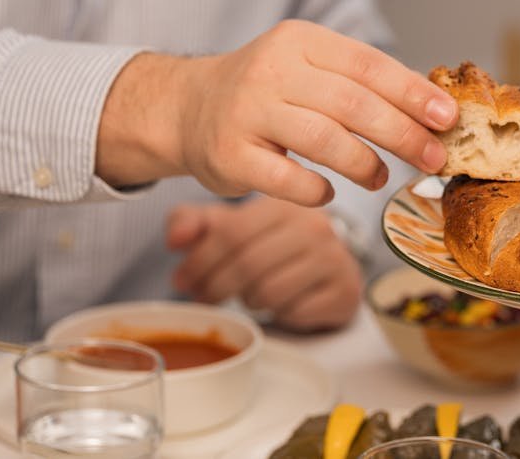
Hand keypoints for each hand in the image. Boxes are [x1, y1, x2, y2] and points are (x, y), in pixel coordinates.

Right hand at [97, 19, 457, 205]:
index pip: (369, 65)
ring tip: (380, 177)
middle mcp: (271, 70)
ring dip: (364, 164)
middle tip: (432, 157)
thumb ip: (363, 84)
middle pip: (353, 104)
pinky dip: (318, 191)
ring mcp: (247, 112)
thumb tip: (435, 112)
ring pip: (324, 140)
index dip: (413, 93)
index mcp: (301, 42)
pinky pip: (288, 179)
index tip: (447, 118)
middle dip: (402, 134)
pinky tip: (330, 192)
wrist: (187, 107)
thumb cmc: (269, 92)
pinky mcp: (229, 154)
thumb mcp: (311, 68)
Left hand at [167, 195, 362, 329]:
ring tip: (248, 295)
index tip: (182, 280)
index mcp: (283, 205)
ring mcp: (335, 259)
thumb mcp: (231, 227)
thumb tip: (174, 240)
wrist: (329, 267)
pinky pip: (295, 312)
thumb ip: (193, 224)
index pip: (232, 232)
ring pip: (269, 291)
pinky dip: (279, 314)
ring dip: (248, 301)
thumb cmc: (272, 246)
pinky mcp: (345, 291)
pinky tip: (280, 304)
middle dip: (216, 287)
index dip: (199, 261)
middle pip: (248, 264)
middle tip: (203, 298)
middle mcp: (315, 227)